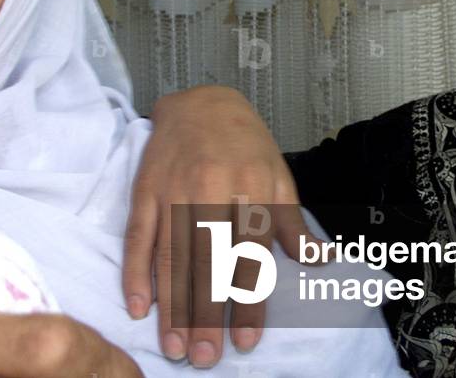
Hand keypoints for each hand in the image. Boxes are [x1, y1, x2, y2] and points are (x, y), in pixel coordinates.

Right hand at [122, 86, 315, 367]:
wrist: (200, 102)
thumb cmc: (245, 143)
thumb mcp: (279, 175)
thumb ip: (292, 222)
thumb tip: (319, 259)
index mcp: (250, 191)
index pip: (249, 258)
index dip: (247, 303)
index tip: (244, 343)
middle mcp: (210, 192)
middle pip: (207, 263)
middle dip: (205, 315)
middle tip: (203, 357)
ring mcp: (173, 192)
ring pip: (171, 256)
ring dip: (171, 305)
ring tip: (173, 344)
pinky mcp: (145, 191)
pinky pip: (138, 236)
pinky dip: (136, 272)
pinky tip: (138, 305)